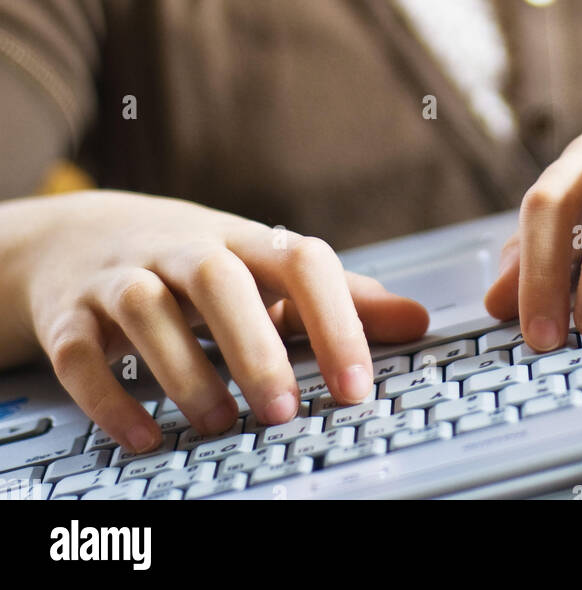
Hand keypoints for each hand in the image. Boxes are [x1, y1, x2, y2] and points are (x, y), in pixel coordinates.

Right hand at [10, 190, 428, 453]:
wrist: (79, 238)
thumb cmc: (193, 262)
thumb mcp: (264, 269)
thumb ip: (339, 297)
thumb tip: (418, 321)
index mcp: (241, 242)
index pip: (299, 260)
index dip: (334, 319)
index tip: (357, 386)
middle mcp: (181, 251)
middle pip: (218, 280)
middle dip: (253, 346)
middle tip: (284, 411)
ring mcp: (121, 278)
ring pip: (148, 310)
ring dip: (184, 370)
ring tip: (219, 423)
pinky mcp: (69, 316)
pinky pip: (82, 354)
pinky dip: (110, 398)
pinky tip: (146, 436)